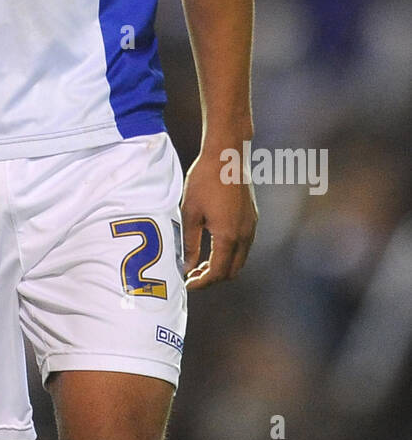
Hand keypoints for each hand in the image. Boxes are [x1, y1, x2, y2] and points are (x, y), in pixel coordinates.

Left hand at [182, 145, 256, 289]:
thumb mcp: (190, 212)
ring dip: (222, 266)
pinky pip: (244, 246)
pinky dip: (229, 254)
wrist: (227, 155)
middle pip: (232, 271)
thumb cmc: (204, 180)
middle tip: (192, 275)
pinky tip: (213, 245)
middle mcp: (244, 236)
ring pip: (239, 260)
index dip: (201, 283)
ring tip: (200, 262)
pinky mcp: (252, 218)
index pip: (217, 273)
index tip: (187, 283)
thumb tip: (187, 266)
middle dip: (212, 278)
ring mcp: (251, 227)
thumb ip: (189, 243)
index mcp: (228, 237)